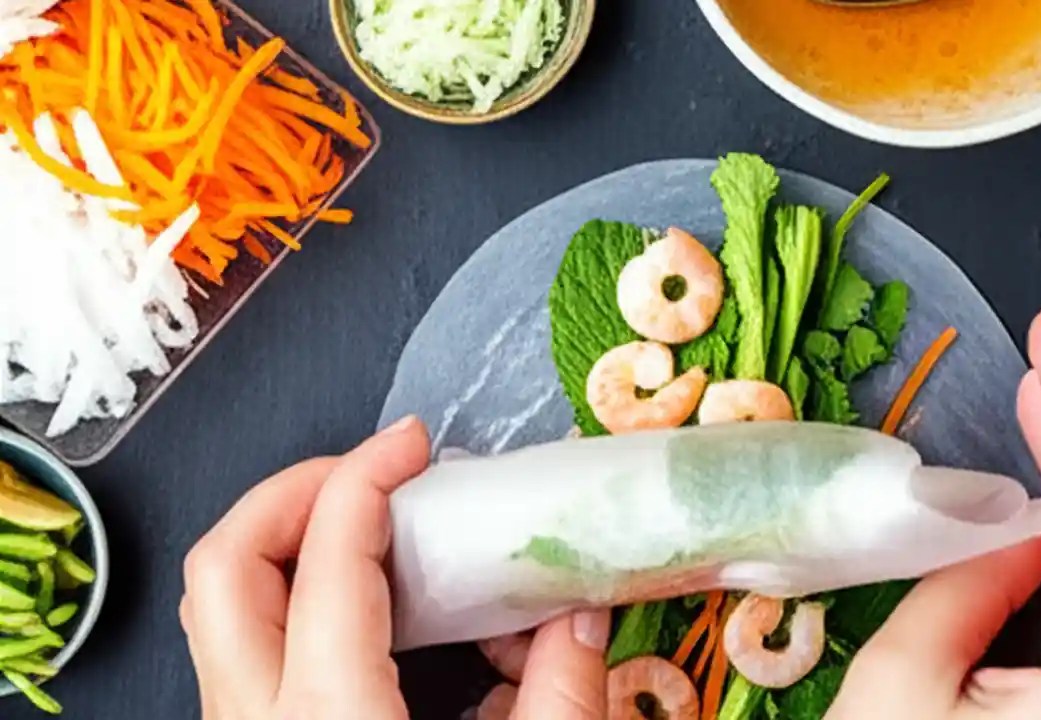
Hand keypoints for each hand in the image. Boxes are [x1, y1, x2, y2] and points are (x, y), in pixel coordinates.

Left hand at [179, 417, 611, 718]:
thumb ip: (561, 692)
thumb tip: (580, 613)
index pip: (328, 560)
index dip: (365, 478)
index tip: (409, 445)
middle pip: (225, 568)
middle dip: (290, 493)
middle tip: (366, 475)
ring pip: (222, 610)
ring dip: (284, 545)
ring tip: (366, 530)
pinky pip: (247, 654)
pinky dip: (297, 605)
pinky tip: (374, 621)